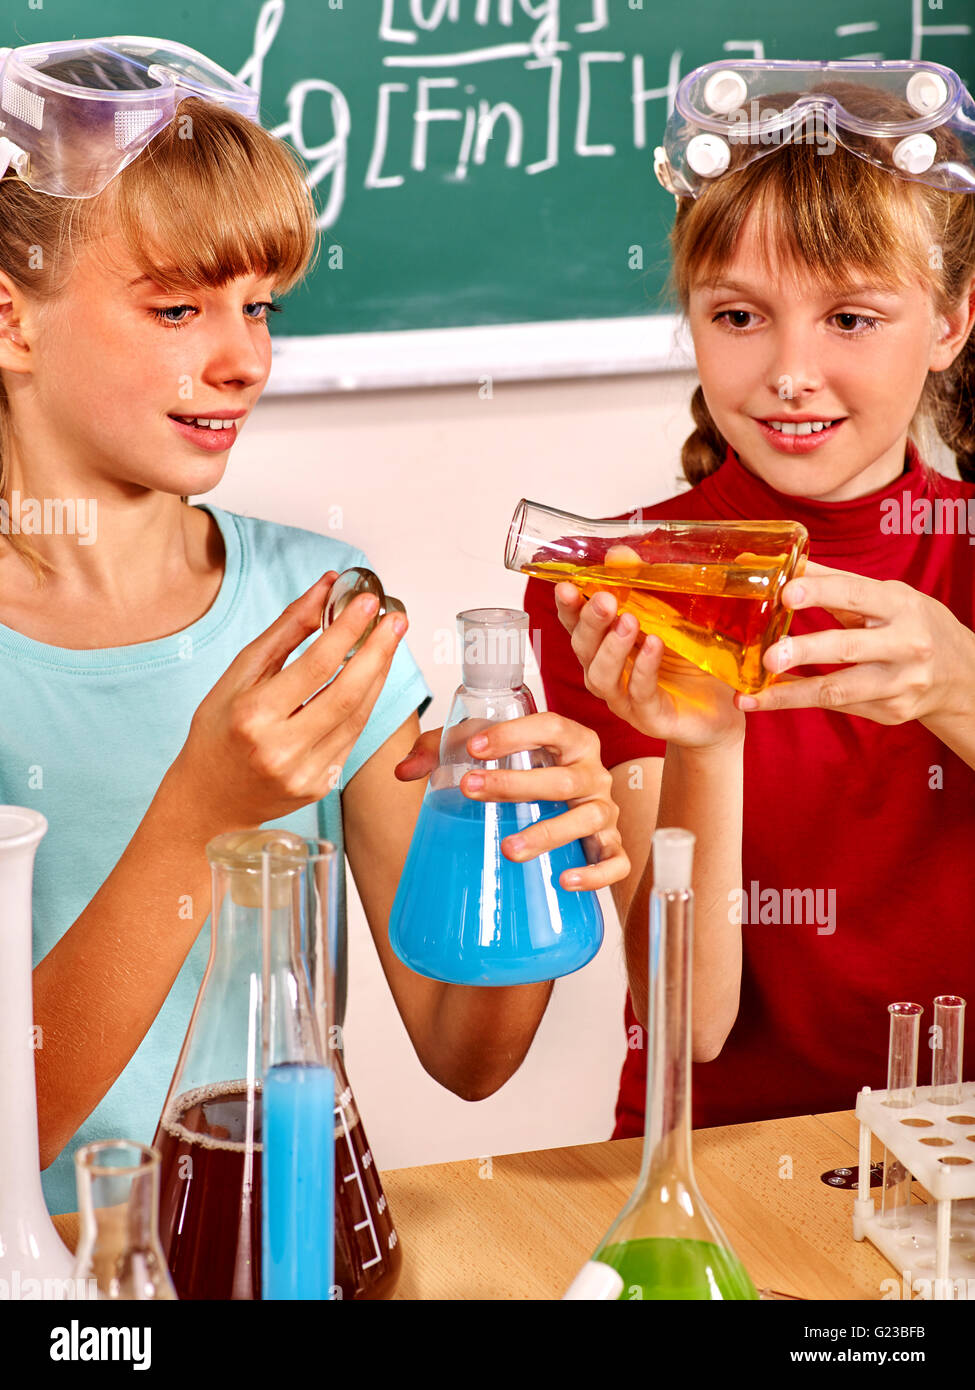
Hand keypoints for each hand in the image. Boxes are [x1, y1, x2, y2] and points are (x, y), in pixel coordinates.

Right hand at [170, 570, 407, 829]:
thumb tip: (325, 588)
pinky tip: (372, 678)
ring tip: (389, 642)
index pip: (314, 666)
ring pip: (358, 716)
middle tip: (396, 620)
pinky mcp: (320, 787)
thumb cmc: (220, 729)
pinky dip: (366, 703)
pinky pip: (353, 737)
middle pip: (346, 694)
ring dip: (379, 675)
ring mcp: (304, 773)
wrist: (210, 798)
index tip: (369, 602)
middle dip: (378, 652)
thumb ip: (285, 631)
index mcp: (252, 716)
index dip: (346, 631)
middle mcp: (280, 748)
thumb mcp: (238, 675)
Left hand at [396, 714, 629, 890]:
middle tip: (470, 789)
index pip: (550, 726)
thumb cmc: (524, 771)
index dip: (513, 735)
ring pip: (588, 819)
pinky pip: (617, 861)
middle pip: (563, 777)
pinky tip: (565, 880)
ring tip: (507, 849)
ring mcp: (606, 810)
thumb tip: (402, 772)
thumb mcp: (485, 753)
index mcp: (570, 741)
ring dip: (548, 834)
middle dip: (515, 784)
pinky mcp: (612, 845)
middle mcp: (593, 772)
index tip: (472, 748)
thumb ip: (442, 752)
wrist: (562, 805)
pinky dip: (596, 873)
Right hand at [554, 581, 744, 749]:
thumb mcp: (673, 616)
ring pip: (601, 676)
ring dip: (612, 647)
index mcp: (608, 646)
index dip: (568, 607)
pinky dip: (645, 669)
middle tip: (605, 600)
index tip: (566, 585)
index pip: (577, 625)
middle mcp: (609, 673)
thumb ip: (645, 586)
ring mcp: (626, 700)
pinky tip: (653, 646)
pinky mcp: (651, 719)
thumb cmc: (693, 661)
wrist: (725, 708)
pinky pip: (639, 694)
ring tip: (628, 621)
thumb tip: (619, 553)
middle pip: (583, 649)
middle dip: (589, 623)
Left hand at [736, 560, 974, 724]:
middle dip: (806, 652)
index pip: (857, 595)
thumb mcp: (885, 597)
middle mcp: (905, 645)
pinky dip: (799, 702)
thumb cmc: (911, 625)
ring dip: (790, 694)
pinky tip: (766, 699)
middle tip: (768, 656)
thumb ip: (836, 583)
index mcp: (901, 606)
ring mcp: (899, 683)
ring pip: (839, 690)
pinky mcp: (889, 711)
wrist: (960, 674)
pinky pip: (837, 706)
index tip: (786, 593)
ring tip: (752, 694)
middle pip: (848, 648)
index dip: (821, 592)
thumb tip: (784, 562)